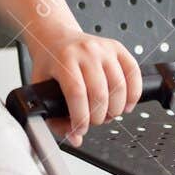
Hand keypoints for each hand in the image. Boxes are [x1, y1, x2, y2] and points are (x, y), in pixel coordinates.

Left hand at [28, 32, 142, 146]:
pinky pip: (134, 74)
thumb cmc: (50, 62)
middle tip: (93, 122)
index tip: (80, 129)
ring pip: (119, 87)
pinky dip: (133, 95)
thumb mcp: (41, 87)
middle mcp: (86, 51)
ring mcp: (104, 48)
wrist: (56, 36)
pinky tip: (125, 105)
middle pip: (100, 93)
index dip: (81, 118)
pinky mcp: (118, 48)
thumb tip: (74, 138)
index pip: (77, 93)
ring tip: (107, 114)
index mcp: (64, 59)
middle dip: (98, 117)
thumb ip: (54, 118)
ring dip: (116, 110)